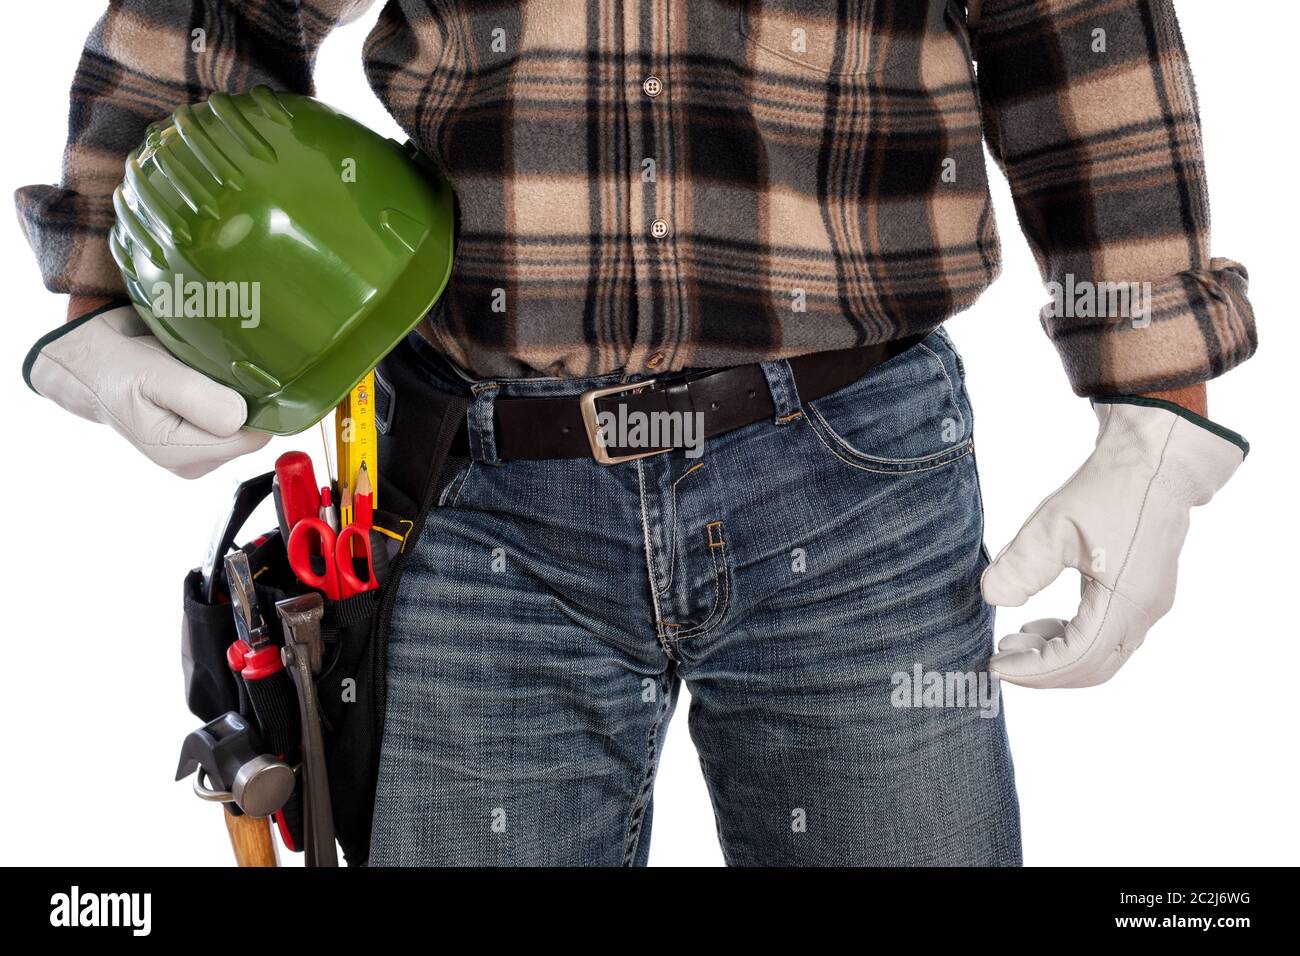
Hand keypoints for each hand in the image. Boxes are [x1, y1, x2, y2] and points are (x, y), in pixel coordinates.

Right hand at [26, 304, 268, 477]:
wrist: (95, 366)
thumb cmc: (118, 369)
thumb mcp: (151, 374)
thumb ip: (196, 398)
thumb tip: (241, 415)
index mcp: (178, 453)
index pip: (248, 438)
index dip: (255, 407)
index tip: (240, 375)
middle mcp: (193, 460)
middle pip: (251, 432)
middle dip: (245, 400)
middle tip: (213, 370)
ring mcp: (200, 451)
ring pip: (247, 424)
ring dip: (237, 395)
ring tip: (204, 374)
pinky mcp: (205, 438)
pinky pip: (237, 417)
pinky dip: (231, 395)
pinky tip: (208, 381)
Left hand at [980, 398, 1245, 687]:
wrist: (1155, 461)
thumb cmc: (1108, 490)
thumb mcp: (1053, 525)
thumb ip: (1023, 566)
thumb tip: (993, 599)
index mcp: (1126, 603)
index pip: (1077, 660)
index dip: (1034, 670)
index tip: (996, 664)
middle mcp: (1145, 612)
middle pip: (1092, 668)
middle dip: (1043, 670)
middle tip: (1001, 657)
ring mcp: (1149, 605)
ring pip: (1102, 654)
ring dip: (1057, 654)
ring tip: (1013, 638)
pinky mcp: (1145, 593)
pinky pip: (1109, 634)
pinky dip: (1073, 637)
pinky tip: (1041, 624)